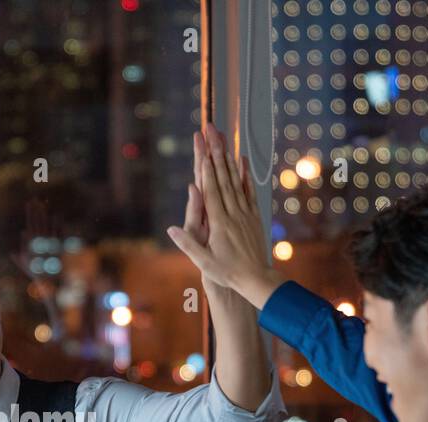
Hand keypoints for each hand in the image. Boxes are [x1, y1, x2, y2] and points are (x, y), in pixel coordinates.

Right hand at [169, 122, 276, 309]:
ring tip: (223, 142)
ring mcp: (245, 214)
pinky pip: (248, 192)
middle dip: (216, 157)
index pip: (211, 193)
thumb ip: (188, 244)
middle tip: (212, 137)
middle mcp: (233, 214)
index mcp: (220, 224)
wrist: (256, 279)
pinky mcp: (253, 217)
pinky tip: (242, 162)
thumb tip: (171, 229)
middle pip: (223, 181)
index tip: (203, 153)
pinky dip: (245, 175)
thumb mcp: (204, 263)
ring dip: (228, 161)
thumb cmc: (227, 273)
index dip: (207, 172)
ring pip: (235, 182)